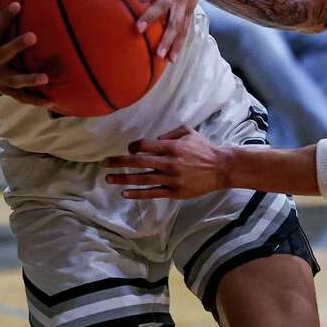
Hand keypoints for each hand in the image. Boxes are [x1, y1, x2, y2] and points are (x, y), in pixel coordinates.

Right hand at [0, 0, 50, 105]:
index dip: (5, 16)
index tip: (17, 4)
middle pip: (4, 53)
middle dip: (16, 45)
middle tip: (33, 36)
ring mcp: (0, 78)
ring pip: (15, 79)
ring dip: (29, 79)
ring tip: (45, 77)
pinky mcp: (8, 91)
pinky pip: (22, 97)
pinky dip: (36, 100)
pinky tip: (51, 101)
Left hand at [103, 128, 230, 198]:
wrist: (221, 168)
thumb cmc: (204, 149)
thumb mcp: (189, 132)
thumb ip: (170, 133)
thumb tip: (153, 141)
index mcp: (172, 147)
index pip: (145, 146)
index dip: (133, 146)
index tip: (129, 149)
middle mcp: (169, 163)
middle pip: (138, 162)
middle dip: (119, 162)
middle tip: (104, 163)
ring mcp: (171, 179)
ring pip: (142, 179)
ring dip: (123, 179)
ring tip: (109, 179)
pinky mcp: (175, 192)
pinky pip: (152, 193)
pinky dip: (138, 193)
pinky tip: (125, 193)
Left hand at [106, 0, 219, 61]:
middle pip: (164, 4)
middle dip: (153, 16)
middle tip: (138, 28)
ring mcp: (185, 1)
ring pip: (177, 22)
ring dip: (169, 39)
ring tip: (159, 55)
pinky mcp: (190, 11)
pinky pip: (184, 30)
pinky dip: (178, 45)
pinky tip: (170, 60)